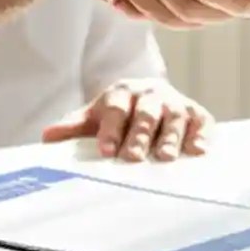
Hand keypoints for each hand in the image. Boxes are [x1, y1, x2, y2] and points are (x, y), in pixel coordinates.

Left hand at [41, 79, 212, 160]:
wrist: (150, 98)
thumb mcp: (95, 118)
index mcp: (122, 93)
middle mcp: (150, 94)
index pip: (115, 109)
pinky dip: (201, 134)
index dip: (111, 129)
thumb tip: (48, 137)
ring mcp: (175, 102)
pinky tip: (198, 150)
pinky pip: (201, 121)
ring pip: (174, 117)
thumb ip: (75, 128)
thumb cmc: (119, 115)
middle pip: (145, 113)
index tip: (106, 150)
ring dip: (170, 136)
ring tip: (165, 157)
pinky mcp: (197, 114)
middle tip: (133, 157)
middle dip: (139, 135)